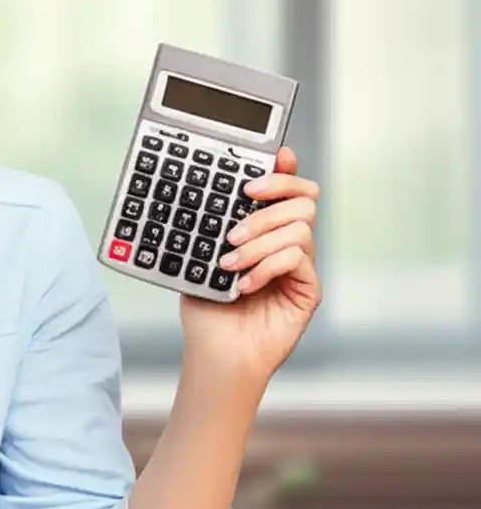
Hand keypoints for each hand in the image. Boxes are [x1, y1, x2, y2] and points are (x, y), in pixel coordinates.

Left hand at [179, 146, 321, 379]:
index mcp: (266, 230)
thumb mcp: (200, 260)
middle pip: (305, 198)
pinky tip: (243, 285)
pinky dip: (267, 267)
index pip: (287, 190)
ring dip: (259, 241)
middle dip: (273, 197)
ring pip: (299, 228)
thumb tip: (204, 195)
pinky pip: (298, 260)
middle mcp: (288, 244)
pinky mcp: (308, 290)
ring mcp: (301, 266)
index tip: (275, 156)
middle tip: (239, 212)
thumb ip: (209, 229)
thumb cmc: (208, 309)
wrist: (216, 353)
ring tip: (229, 262)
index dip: (285, 169)